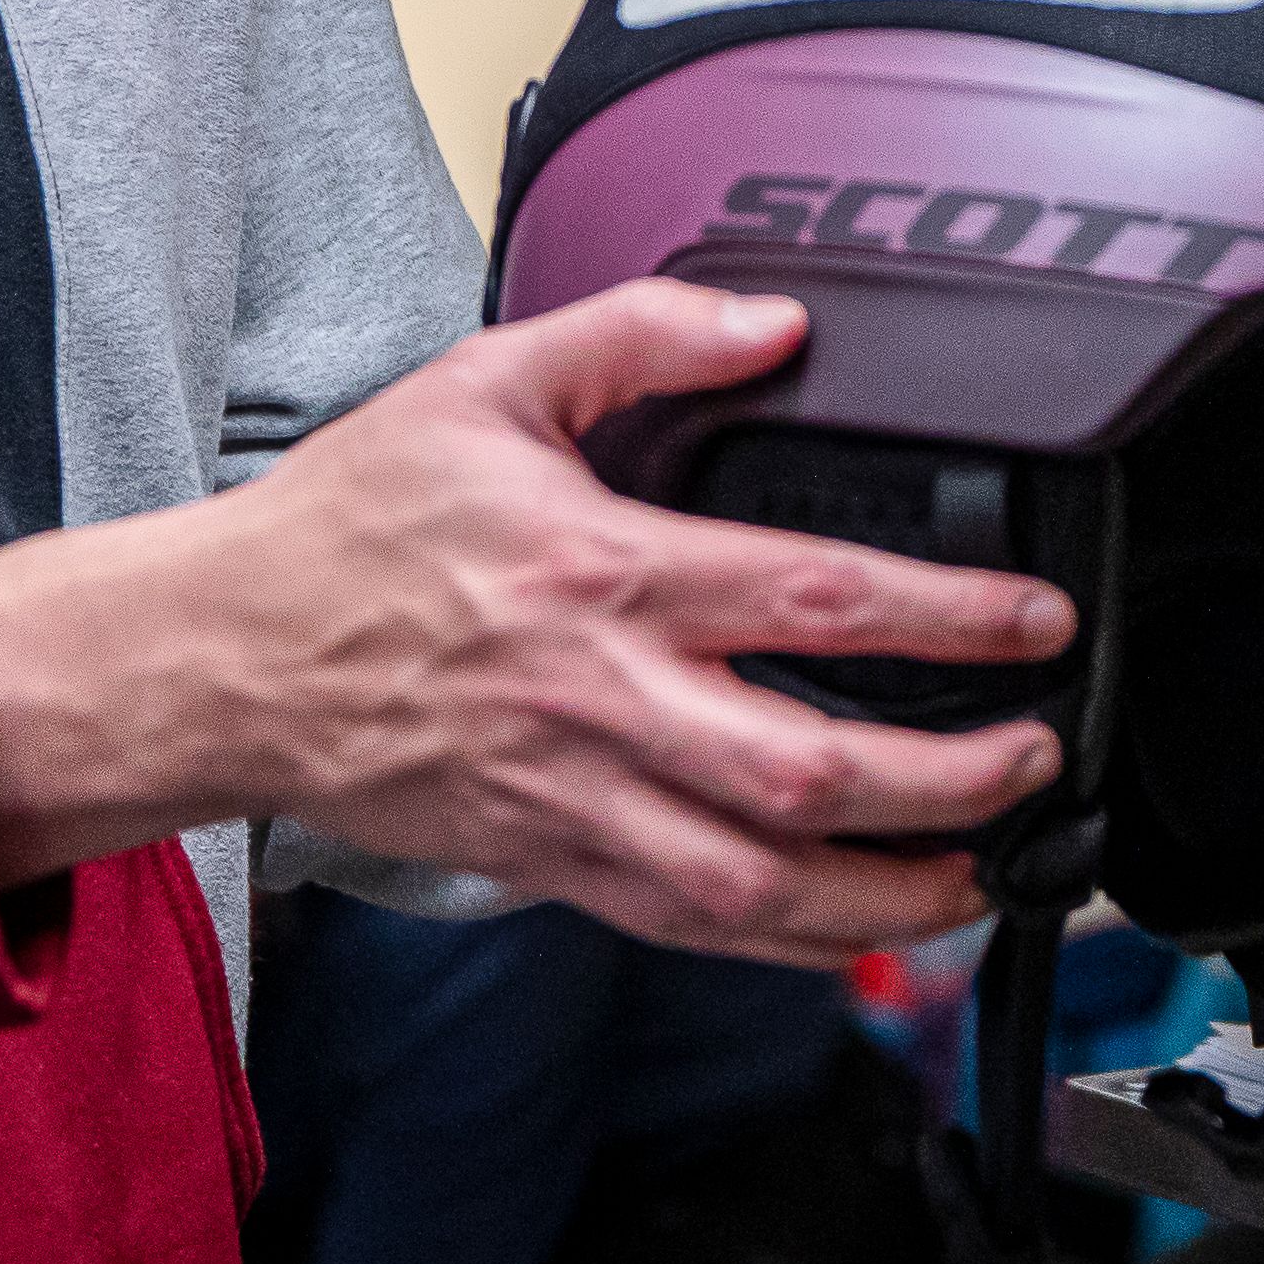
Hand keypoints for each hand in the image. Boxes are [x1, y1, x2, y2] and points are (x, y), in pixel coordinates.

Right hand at [0, 281, 1070, 963]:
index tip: (1035, 622)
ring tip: (982, 869)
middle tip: (1039, 758)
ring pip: (762, 881)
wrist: (225, 656)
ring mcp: (578, 799)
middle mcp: (602, 702)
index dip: (948, 617)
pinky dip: (789, 940)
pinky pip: (691, 927)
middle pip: (812, 767)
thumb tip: (771, 323)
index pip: (815, 598)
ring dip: (891, 892)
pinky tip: (859, 926)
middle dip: (953, 778)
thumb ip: (640, 335)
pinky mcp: (551, 861)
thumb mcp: (488, 382)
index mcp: (602, 574)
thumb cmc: (350, 528)